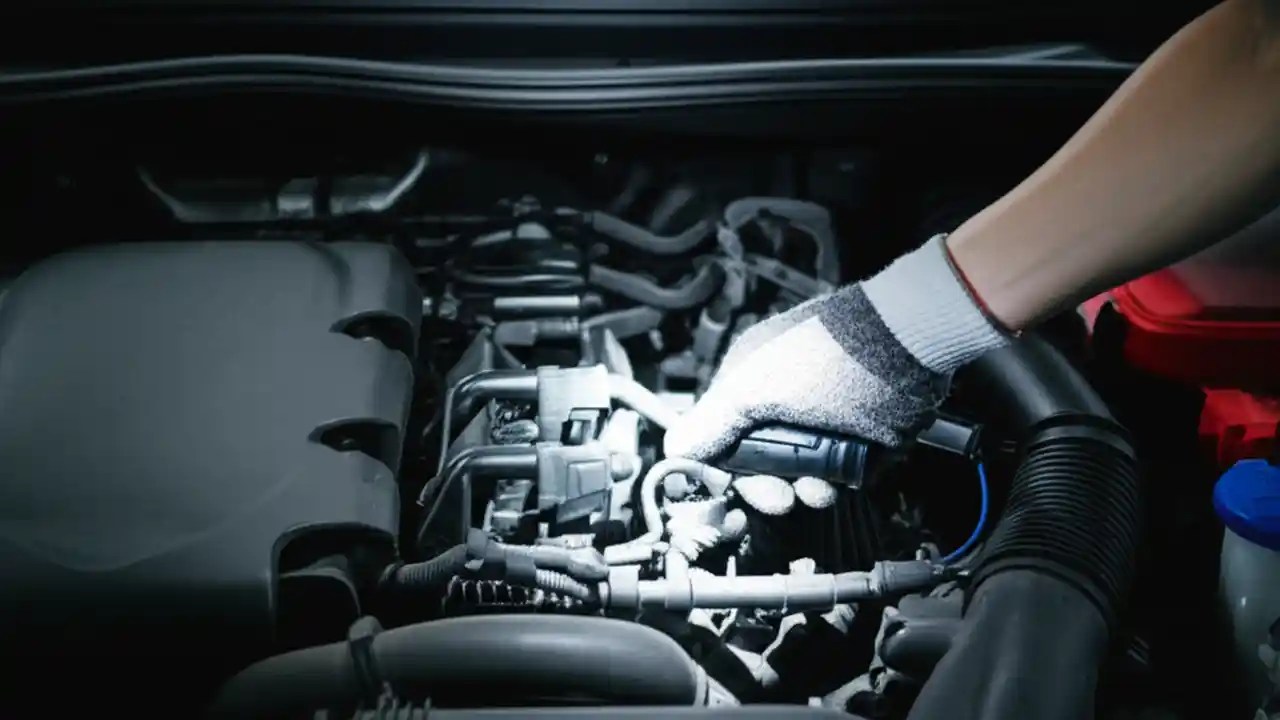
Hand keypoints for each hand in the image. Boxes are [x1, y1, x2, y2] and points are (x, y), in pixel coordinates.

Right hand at [665, 235, 1006, 461]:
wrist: (911, 343)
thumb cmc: (829, 358)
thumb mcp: (755, 390)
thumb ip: (712, 421)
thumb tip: (673, 447)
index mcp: (750, 377)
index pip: (724, 436)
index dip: (730, 469)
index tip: (742, 490)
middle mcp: (783, 395)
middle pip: (763, 458)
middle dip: (771, 483)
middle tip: (785, 498)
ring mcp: (822, 412)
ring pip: (802, 468)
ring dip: (807, 487)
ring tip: (821, 490)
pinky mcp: (858, 427)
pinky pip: (839, 465)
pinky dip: (838, 478)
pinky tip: (842, 480)